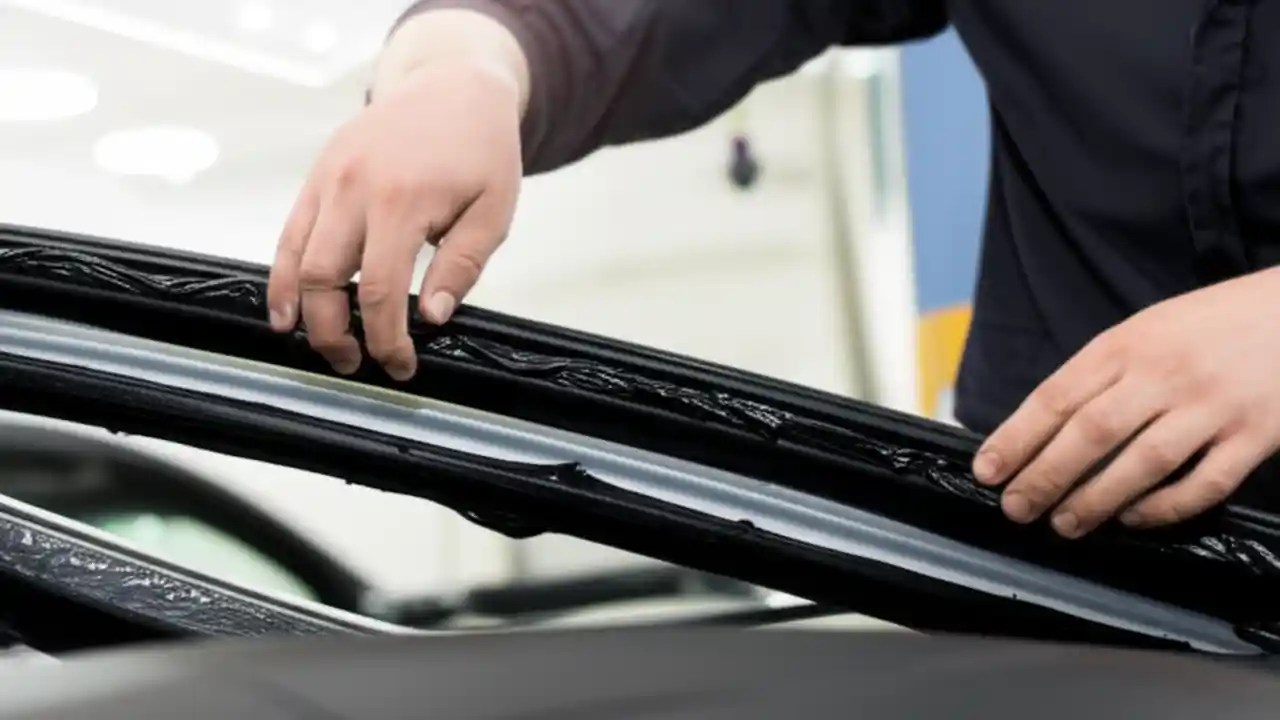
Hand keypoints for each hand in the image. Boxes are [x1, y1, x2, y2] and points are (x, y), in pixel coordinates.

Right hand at [267, 11, 526, 380]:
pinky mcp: (318, 174)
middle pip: (322, 278)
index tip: (399, 366)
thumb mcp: (493, 211)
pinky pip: (290, 231)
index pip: (379, 290)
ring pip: (294, 256)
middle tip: (352, 364)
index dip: (385, 338)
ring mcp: (329, 178)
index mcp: (402, 200)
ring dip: (298, 309)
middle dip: (332, 332)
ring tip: (310, 344)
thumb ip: (462, 266)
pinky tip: (286, 307)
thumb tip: (431, 317)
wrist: (453, 85)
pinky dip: (283, 272)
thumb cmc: (480, 150)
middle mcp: (354, 188)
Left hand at [972, 268, 1279, 537]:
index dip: (1017, 437)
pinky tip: (1133, 520)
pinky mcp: (1257, 435)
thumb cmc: (1217, 322)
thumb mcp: (1151, 327)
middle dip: (1045, 476)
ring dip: (1095, 500)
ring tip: (1064, 523)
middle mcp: (1166, 374)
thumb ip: (1104, 370)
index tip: (988, 470)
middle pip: (1091, 433)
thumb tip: (1046, 423)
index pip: (1058, 396)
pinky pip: (1204, 484)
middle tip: (1017, 508)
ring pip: (1142, 464)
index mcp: (1130, 343)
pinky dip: (1163, 508)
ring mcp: (1213, 406)